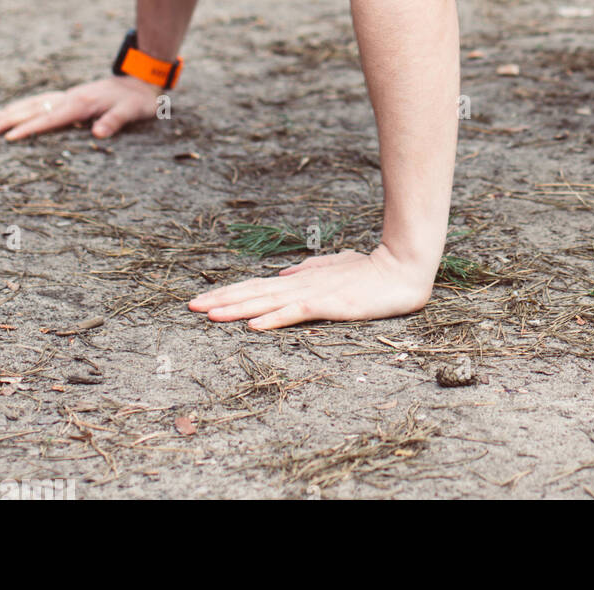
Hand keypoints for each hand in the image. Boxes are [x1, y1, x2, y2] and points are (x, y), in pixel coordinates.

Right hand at [0, 76, 160, 141]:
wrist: (142, 79)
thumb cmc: (137, 100)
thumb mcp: (132, 111)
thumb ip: (115, 121)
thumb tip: (98, 133)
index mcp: (83, 103)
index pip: (51, 118)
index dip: (30, 128)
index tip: (9, 137)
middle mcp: (71, 97)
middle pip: (35, 108)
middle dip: (10, 119)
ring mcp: (69, 95)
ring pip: (35, 102)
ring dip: (12, 111)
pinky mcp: (71, 96)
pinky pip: (42, 100)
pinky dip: (25, 104)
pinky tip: (14, 109)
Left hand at [189, 244, 436, 329]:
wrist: (402, 268)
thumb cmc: (372, 268)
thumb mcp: (337, 267)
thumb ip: (311, 268)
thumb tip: (284, 272)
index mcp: (302, 278)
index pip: (259, 286)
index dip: (231, 292)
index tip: (204, 298)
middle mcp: (302, 283)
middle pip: (255, 292)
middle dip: (222, 300)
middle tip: (191, 307)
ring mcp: (314, 293)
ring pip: (268, 302)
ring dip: (238, 309)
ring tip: (210, 315)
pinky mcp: (329, 305)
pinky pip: (295, 313)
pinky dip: (273, 319)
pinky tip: (253, 326)